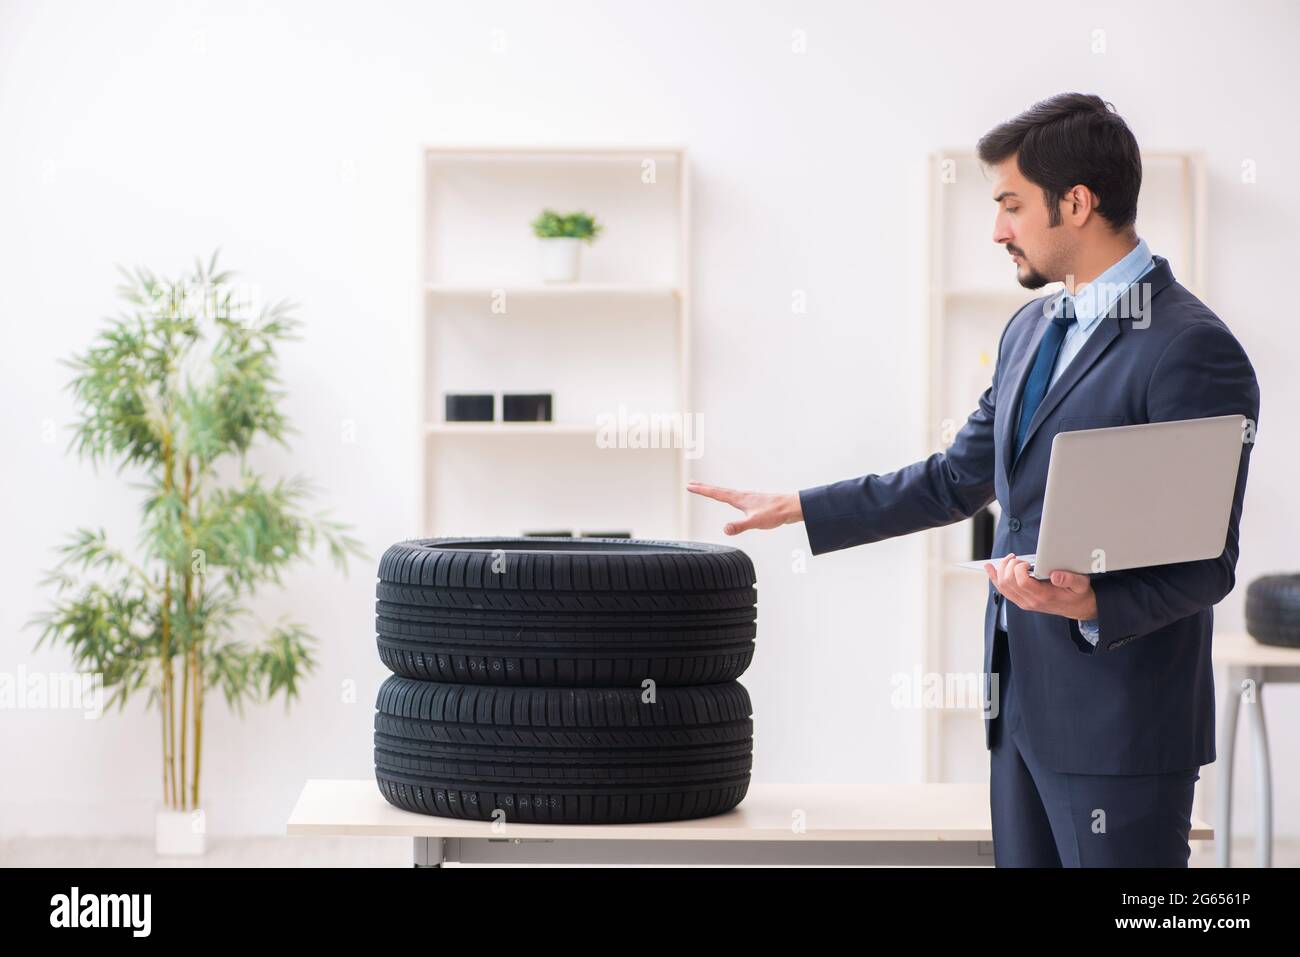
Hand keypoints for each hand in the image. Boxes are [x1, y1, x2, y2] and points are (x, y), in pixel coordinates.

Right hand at [686, 482, 802, 535]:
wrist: (791, 507)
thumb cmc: (775, 513)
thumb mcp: (755, 522)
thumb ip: (740, 526)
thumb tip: (725, 529)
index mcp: (739, 499)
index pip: (716, 493)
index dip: (702, 490)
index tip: (690, 486)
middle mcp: (742, 496)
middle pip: (719, 490)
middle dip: (704, 487)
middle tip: (691, 483)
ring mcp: (748, 498)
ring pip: (726, 492)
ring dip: (715, 490)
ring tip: (707, 489)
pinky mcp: (753, 502)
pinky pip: (735, 497)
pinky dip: (726, 495)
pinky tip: (731, 498)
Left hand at [984, 554, 1097, 619]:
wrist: (1077, 607)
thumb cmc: (1077, 593)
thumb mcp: (1080, 584)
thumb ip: (1069, 579)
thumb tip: (1055, 575)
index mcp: (1043, 596)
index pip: (1021, 582)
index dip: (1019, 568)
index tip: (1026, 561)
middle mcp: (1030, 601)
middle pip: (1008, 582)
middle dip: (1008, 566)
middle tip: (1017, 557)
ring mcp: (1024, 602)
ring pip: (1002, 587)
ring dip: (1001, 570)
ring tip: (1008, 559)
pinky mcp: (1022, 600)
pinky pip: (1003, 590)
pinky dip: (995, 578)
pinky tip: (990, 568)